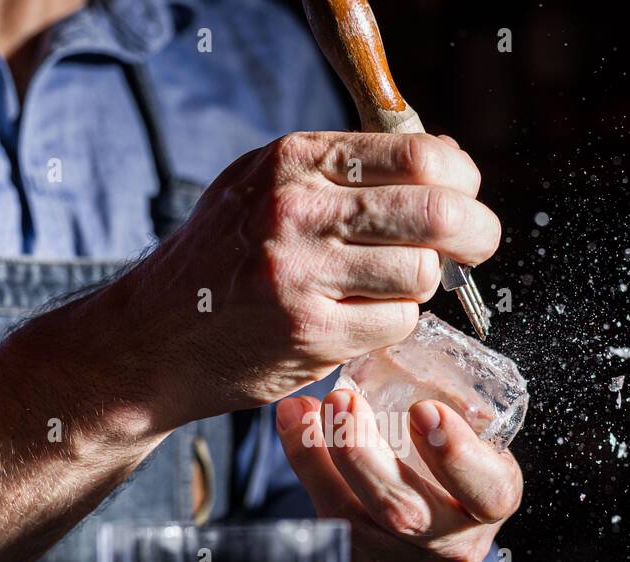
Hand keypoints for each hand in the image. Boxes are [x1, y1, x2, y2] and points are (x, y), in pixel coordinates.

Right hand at [99, 131, 501, 430]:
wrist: (154, 339)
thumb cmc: (222, 262)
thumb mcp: (264, 187)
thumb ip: (343, 171)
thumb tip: (442, 164)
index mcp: (293, 161)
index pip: (419, 154)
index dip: (461, 179)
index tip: (463, 197)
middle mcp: (297, 209)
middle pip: (438, 211)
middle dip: (476, 232)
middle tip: (476, 246)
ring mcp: (304, 274)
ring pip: (422, 273)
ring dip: (419, 286)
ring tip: (383, 289)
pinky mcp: (312, 332)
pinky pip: (397, 322)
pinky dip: (391, 324)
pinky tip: (356, 320)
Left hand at [275, 386, 522, 561]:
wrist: (426, 540)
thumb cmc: (451, 471)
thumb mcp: (471, 441)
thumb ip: (451, 409)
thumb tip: (396, 347)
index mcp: (491, 499)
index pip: (487, 488)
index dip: (457, 455)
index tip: (425, 411)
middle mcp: (453, 541)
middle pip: (406, 512)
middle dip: (366, 455)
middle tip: (344, 401)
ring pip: (357, 521)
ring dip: (323, 459)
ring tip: (305, 411)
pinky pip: (329, 521)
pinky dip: (307, 468)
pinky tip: (292, 426)